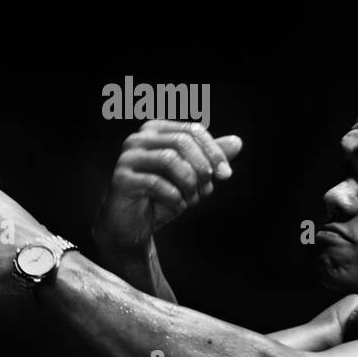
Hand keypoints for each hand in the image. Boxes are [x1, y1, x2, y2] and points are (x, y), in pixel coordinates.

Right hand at [93, 120, 242, 250]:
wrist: (133, 225)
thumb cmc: (162, 197)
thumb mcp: (192, 177)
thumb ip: (210, 159)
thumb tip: (237, 142)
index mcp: (155, 131)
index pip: (191, 131)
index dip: (214, 152)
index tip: (226, 175)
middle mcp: (138, 139)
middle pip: (181, 141)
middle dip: (201, 167)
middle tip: (208, 190)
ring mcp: (127, 158)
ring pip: (168, 159)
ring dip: (188, 183)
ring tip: (192, 200)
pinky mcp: (120, 179)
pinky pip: (155, 183)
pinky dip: (173, 197)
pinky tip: (177, 206)